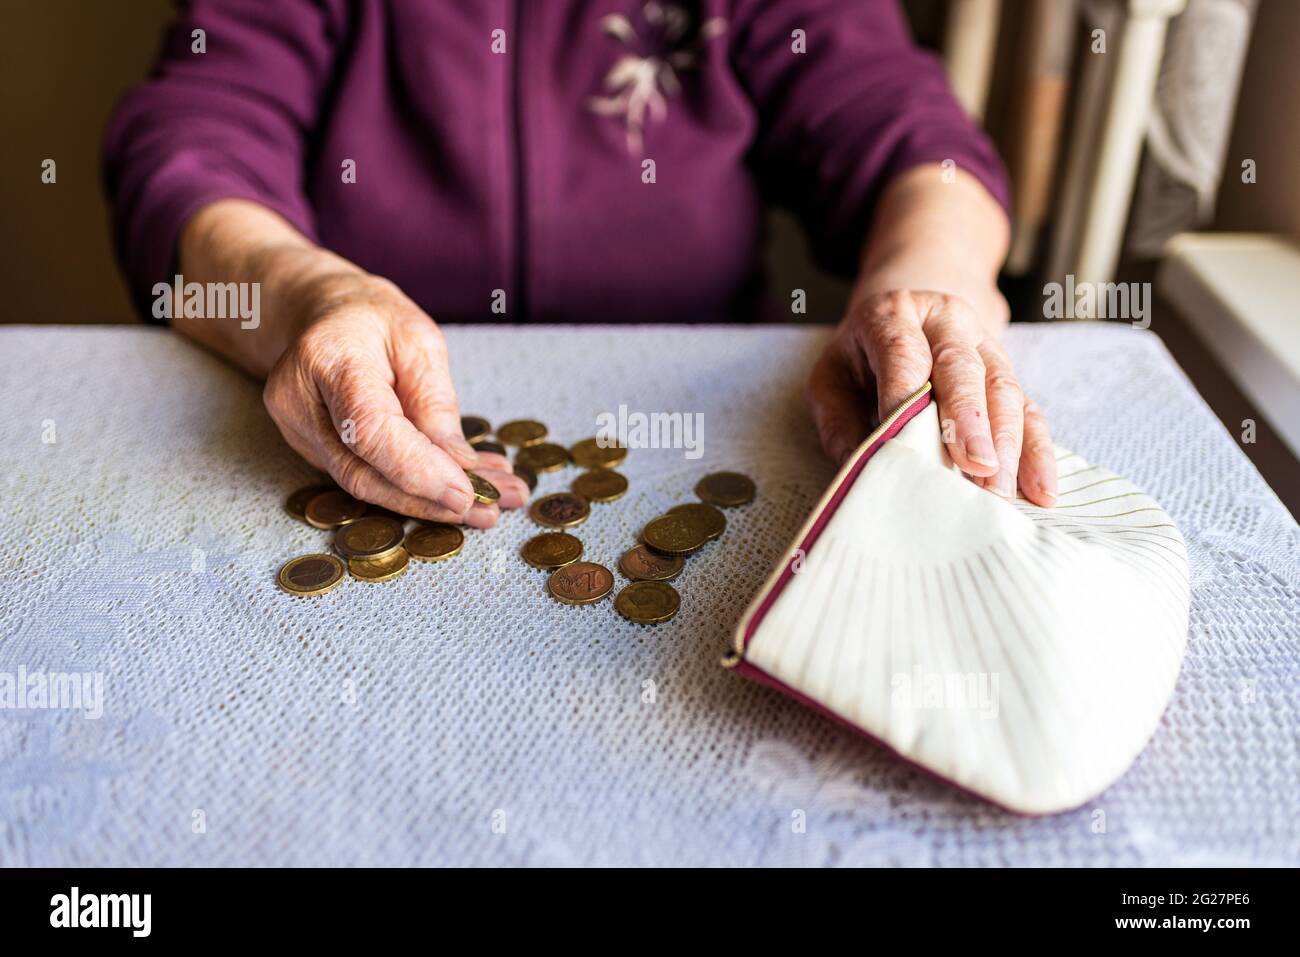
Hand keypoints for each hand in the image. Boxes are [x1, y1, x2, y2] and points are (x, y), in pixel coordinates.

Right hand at [263, 273, 528, 526]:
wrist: (322, 315)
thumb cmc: (373, 320)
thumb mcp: (419, 341)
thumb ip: (436, 402)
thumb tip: (460, 466)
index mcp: (328, 358)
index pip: (370, 430)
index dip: (418, 470)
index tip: (466, 495)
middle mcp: (299, 401)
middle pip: (363, 473)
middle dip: (430, 501)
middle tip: (489, 511)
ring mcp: (297, 431)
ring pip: (364, 485)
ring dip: (428, 503)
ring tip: (487, 504)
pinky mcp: (309, 451)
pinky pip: (363, 477)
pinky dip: (412, 488)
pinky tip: (458, 488)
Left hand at [806, 289, 1056, 506]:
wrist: (904, 316)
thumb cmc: (860, 360)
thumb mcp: (830, 380)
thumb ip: (839, 423)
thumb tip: (864, 469)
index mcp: (893, 315)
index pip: (902, 353)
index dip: (907, 396)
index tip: (910, 443)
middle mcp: (945, 321)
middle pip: (962, 368)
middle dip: (971, 420)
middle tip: (976, 467)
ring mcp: (983, 343)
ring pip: (1003, 388)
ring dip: (1006, 443)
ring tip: (1000, 491)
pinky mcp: (1007, 372)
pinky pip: (1029, 408)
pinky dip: (1037, 451)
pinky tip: (1041, 488)